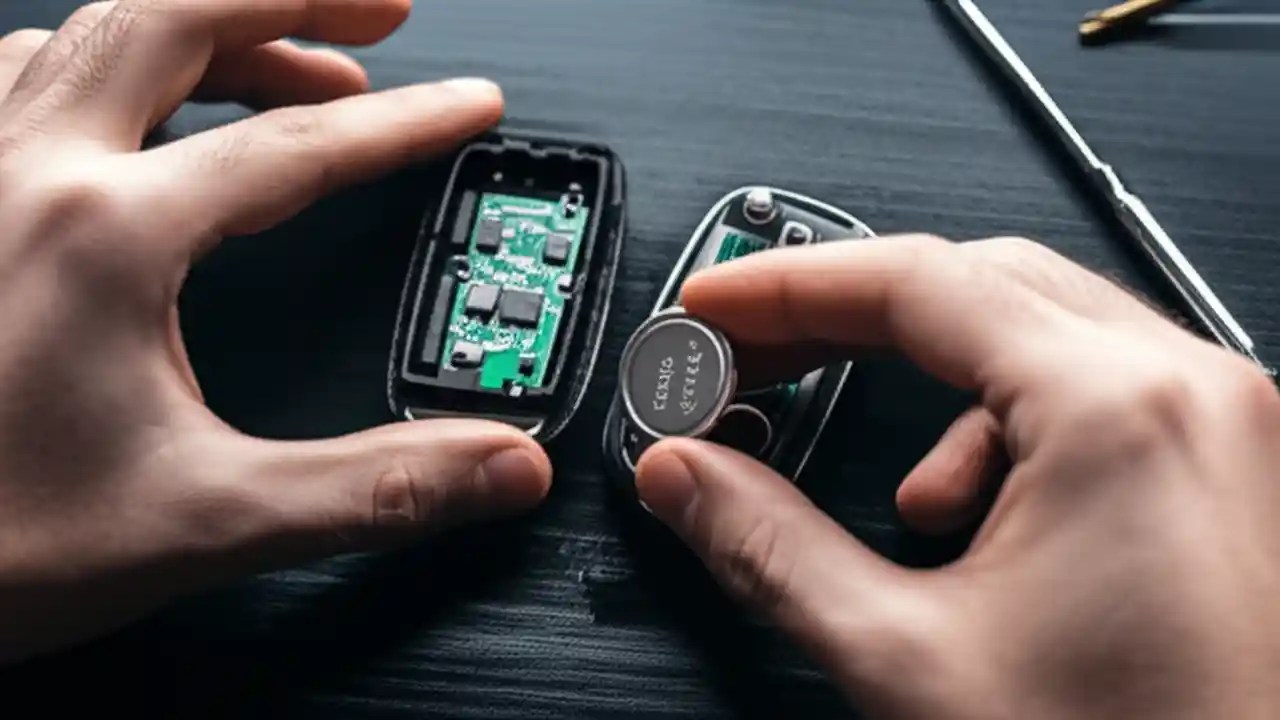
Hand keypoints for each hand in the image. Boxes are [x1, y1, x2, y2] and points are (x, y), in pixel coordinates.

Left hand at [0, 0, 550, 663]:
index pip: (296, 146)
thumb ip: (374, 488)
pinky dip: (104, 58)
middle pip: (175, 17)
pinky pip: (23, 75)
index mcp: (104, 237)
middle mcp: (27, 177)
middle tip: (379, 6)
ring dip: (206, 22)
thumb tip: (499, 465)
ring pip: (95, 31)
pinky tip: (132, 92)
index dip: (407, 122)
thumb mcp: (207, 521)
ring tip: (290, 51)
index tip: (468, 103)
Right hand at [636, 236, 1279, 718]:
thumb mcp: (909, 661)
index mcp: (1121, 414)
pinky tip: (983, 523)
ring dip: (939, 389)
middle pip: (981, 285)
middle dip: (852, 320)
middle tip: (758, 359)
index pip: (916, 281)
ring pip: (1046, 337)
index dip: (788, 286)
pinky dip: (1013, 435)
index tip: (716, 308)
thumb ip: (770, 548)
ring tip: (899, 494)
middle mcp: (1197, 398)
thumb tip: (687, 476)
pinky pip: (1102, 400)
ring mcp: (1231, 435)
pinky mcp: (1231, 479)